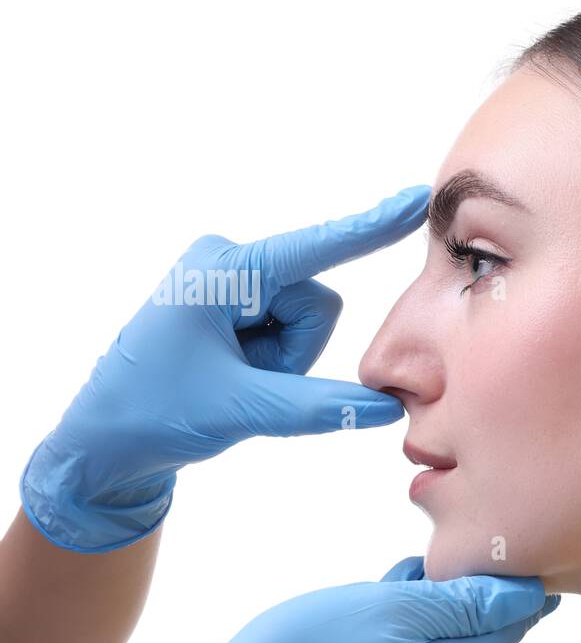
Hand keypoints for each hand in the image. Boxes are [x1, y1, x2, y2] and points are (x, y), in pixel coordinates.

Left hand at [20, 185, 431, 551]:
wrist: (105, 442)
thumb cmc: (155, 413)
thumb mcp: (241, 410)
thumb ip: (317, 407)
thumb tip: (386, 409)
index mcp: (222, 271)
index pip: (314, 249)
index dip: (370, 227)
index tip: (415, 200)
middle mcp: (229, 264)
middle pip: (317, 304)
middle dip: (295, 352)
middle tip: (242, 380)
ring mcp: (232, 284)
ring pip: (308, 321)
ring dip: (284, 361)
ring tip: (233, 378)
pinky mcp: (235, 306)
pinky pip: (289, 330)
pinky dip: (275, 362)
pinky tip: (233, 375)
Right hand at [25, 559, 558, 642]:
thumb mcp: (393, 612)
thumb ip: (464, 604)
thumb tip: (528, 595)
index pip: (514, 623)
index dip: (512, 578)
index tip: (497, 536)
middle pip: (480, 631)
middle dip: (467, 586)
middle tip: (442, 545)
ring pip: (441, 638)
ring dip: (430, 600)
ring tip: (407, 568)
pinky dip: (402, 621)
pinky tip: (380, 595)